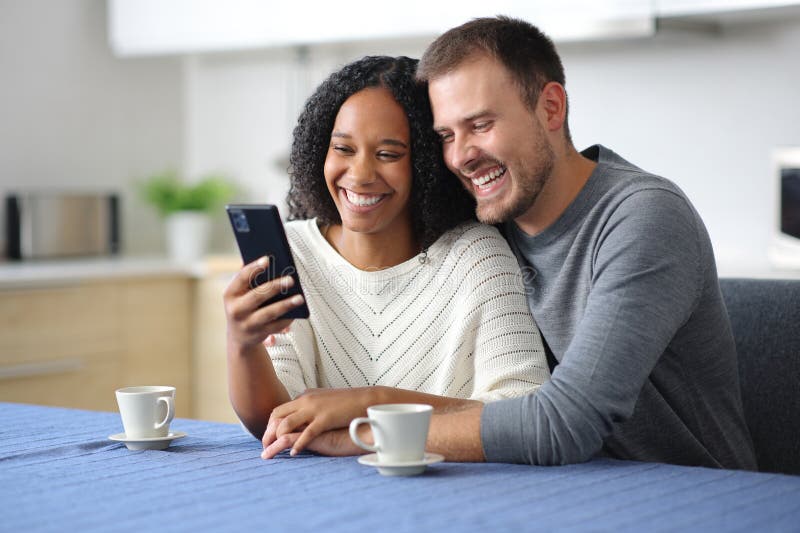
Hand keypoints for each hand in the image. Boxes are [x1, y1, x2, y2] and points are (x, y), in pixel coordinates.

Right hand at [223, 256, 304, 347]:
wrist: (239, 338)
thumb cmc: (243, 307)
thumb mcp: (239, 294)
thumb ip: (249, 278)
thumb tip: (267, 260)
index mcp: (230, 294)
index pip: (241, 278)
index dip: (253, 268)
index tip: (267, 259)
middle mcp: (236, 310)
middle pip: (258, 296)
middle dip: (275, 287)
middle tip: (291, 280)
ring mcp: (247, 324)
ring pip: (269, 313)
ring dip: (286, 305)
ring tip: (300, 298)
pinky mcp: (259, 334)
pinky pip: (277, 325)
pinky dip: (288, 318)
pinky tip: (297, 311)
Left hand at [261, 387, 375, 455]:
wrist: (367, 399)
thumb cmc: (349, 402)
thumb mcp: (325, 401)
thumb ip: (312, 408)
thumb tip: (304, 418)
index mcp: (306, 396)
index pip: (280, 409)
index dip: (271, 425)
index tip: (268, 437)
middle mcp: (306, 400)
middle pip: (278, 416)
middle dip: (268, 432)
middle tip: (264, 446)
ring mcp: (315, 408)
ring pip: (286, 423)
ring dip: (276, 438)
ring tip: (272, 452)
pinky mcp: (325, 418)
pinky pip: (307, 433)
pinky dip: (298, 444)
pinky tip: (294, 454)